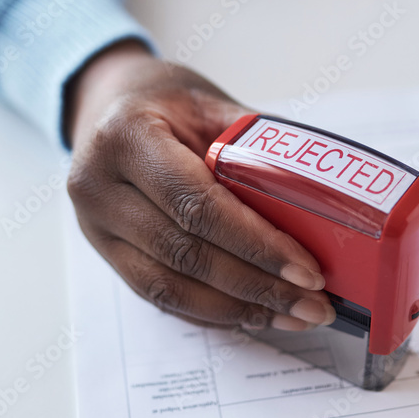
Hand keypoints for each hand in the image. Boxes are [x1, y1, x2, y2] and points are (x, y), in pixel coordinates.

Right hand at [65, 40, 335, 330]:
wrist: (107, 107)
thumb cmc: (166, 103)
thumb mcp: (211, 105)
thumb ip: (256, 148)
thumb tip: (323, 200)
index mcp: (125, 137)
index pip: (198, 204)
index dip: (256, 244)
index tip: (307, 270)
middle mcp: (98, 186)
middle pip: (186, 254)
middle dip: (258, 286)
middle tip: (314, 303)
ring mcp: (95, 226)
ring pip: (171, 287)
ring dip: (239, 309)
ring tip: (293, 315)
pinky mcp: (106, 254)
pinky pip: (162, 296)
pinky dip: (213, 311)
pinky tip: (255, 314)